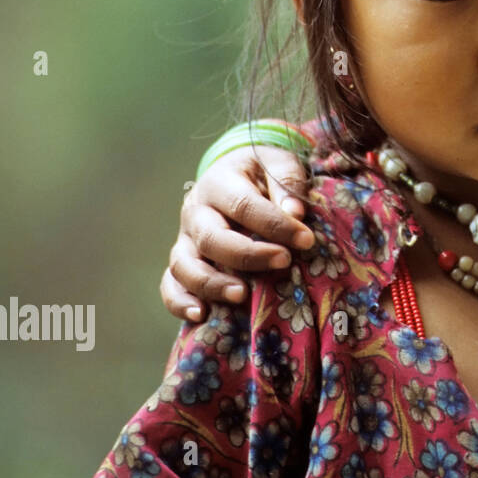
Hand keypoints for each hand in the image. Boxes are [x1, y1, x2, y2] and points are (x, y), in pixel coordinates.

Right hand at [162, 145, 313, 321]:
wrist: (239, 172)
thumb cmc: (264, 170)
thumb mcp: (279, 162)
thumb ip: (287, 182)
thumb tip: (295, 213)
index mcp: (219, 182)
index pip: (243, 205)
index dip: (274, 224)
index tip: (306, 240)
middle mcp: (196, 211)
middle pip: (211, 238)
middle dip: (248, 255)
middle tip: (283, 262)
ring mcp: (185, 238)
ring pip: (185, 265)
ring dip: (212, 283)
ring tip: (242, 295)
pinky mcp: (183, 261)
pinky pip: (171, 284)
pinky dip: (180, 302)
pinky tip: (201, 315)